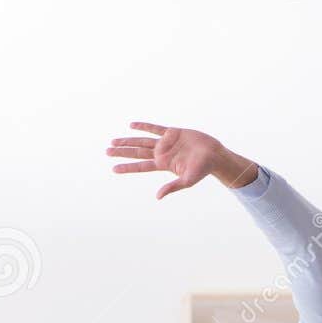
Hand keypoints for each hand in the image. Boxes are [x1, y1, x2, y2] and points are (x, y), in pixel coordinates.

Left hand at [106, 122, 255, 199]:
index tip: (113, 168)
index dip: (127, 167)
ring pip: (142, 140)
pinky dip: (144, 126)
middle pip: (137, 152)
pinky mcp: (172, 132)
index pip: (140, 166)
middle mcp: (162, 153)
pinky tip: (131, 125)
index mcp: (163, 164)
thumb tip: (157, 197)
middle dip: (122, 151)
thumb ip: (172, 187)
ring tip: (114, 141)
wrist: (214, 155)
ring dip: (128, 140)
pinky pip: (155, 128)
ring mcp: (166, 142)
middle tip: (107, 151)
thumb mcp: (187, 181)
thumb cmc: (202, 170)